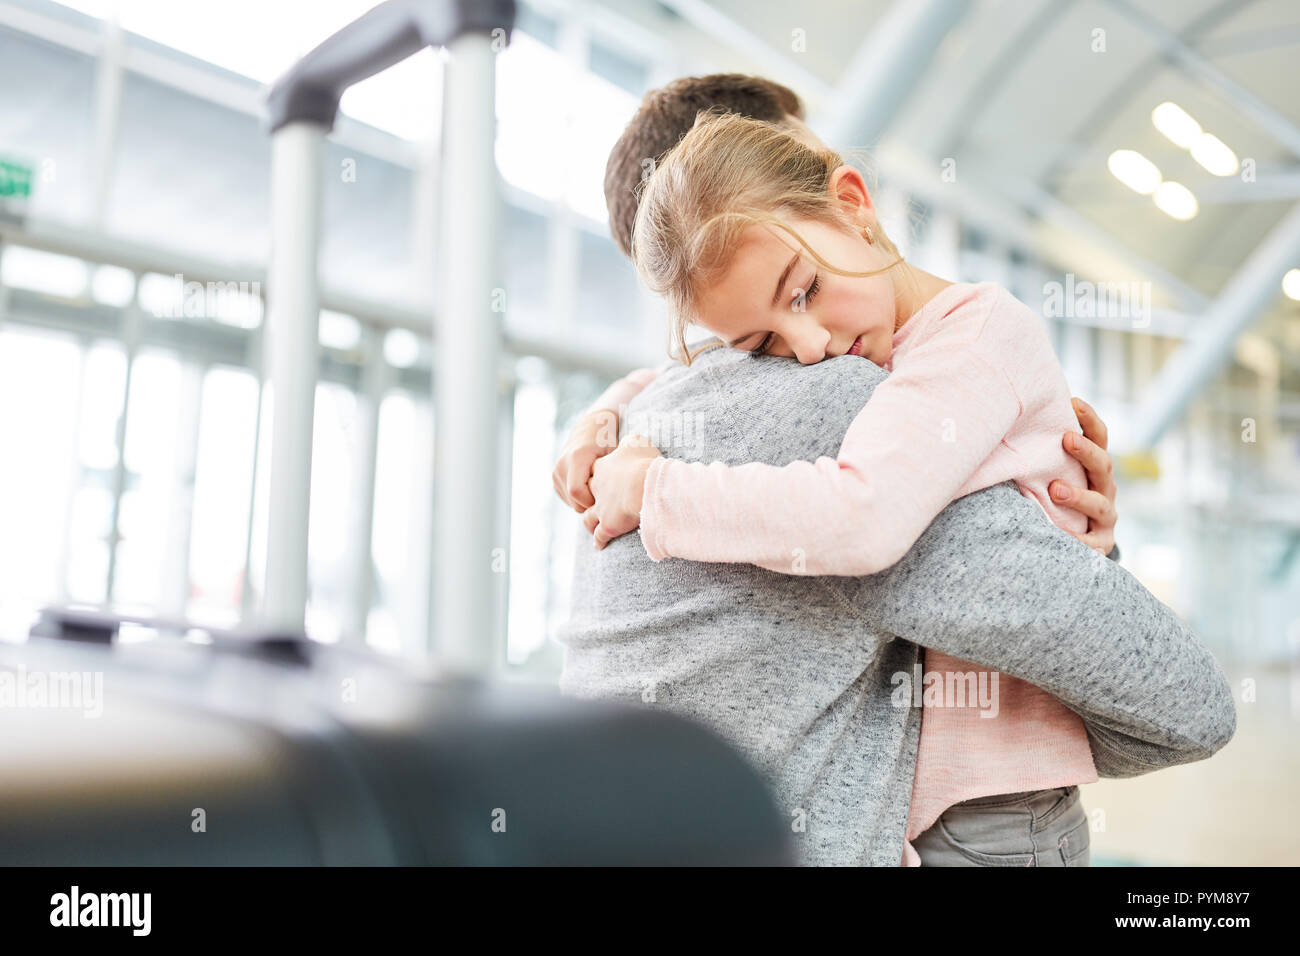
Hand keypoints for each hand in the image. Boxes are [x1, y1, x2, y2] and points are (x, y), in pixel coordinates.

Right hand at [551, 410, 619, 512]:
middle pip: (574, 501)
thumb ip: (613, 473)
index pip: (576, 492)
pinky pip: (568, 499)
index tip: (607, 498)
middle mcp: (562, 465)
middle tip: (608, 497)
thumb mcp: (615, 453)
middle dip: (591, 505)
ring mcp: (556, 472)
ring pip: (571, 502)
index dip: (592, 501)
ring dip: (587, 502)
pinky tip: (592, 487)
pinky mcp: (555, 478)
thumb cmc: (608, 441)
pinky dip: (581, 499)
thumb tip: (620, 492)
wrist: (591, 428)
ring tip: (600, 489)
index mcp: (576, 457)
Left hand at [582, 433, 661, 548]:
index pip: (593, 473)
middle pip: (587, 497)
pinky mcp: (607, 526)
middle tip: (593, 505)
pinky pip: (599, 536)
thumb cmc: (644, 463)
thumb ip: (631, 442)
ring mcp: (600, 509)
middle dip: (589, 501)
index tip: (602, 482)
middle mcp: (596, 489)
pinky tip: (599, 545)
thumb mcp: (638, 443)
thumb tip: (630, 441)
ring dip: (590, 523)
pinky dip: (599, 541)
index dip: (597, 478)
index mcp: (602, 468)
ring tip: (592, 527)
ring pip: (588, 519)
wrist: (643, 485)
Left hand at [1050, 397, 1117, 554]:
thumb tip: (1010, 422)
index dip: (1090, 420)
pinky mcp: (1100, 545)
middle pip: (1104, 466)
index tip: (1074, 402)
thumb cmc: (1059, 498)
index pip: (1099, 438)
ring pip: (1100, 505)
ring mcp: (1105, 518)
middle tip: (1066, 438)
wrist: (1078, 544)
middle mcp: (1105, 489)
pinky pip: (1091, 543)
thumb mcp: (1054, 473)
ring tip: (1055, 489)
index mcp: (1095, 468)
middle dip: (1087, 451)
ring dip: (1079, 496)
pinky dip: (1078, 539)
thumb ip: (1042, 454)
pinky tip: (1062, 535)